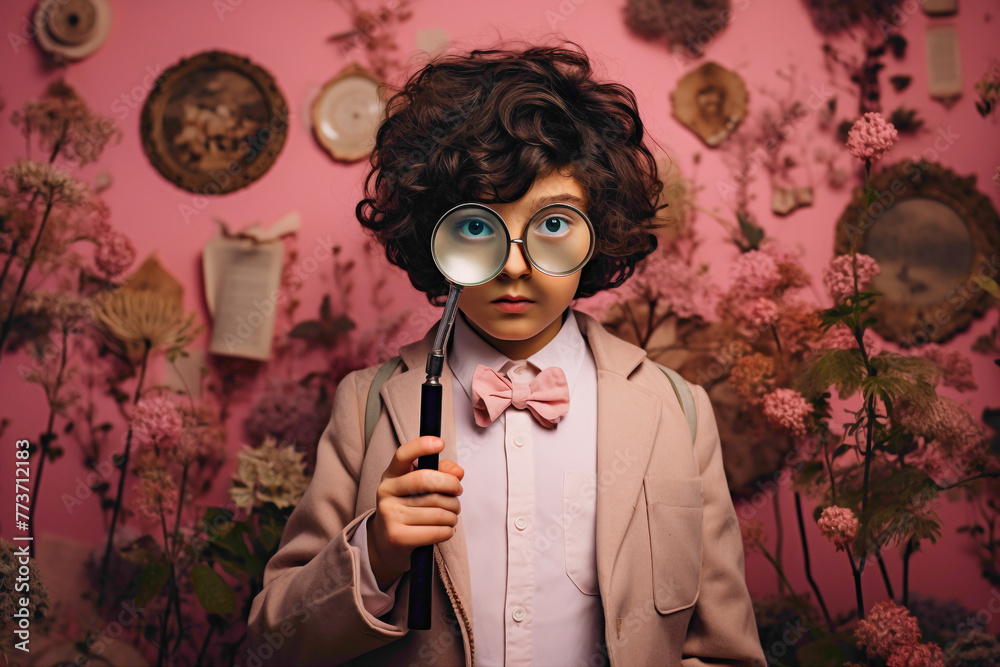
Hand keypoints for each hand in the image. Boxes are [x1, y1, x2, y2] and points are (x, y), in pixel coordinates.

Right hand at [367, 436, 463, 587]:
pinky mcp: (397, 537)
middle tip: (458, 492)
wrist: (386, 543)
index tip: (440, 443)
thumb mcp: (418, 488)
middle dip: (451, 486)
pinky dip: (449, 530)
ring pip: (438, 510)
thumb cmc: (409, 509)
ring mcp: (389, 515)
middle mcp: (386, 492)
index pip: (403, 455)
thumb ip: (440, 473)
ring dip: (453, 514)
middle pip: (427, 481)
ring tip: (451, 516)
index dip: (421, 446)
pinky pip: (437, 531)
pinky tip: (446, 529)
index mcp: (391, 475)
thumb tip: (458, 472)